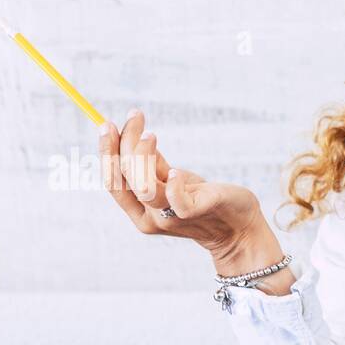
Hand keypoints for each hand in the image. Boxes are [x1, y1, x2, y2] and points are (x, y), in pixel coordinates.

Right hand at [99, 110, 292, 287]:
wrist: (238, 228)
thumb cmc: (203, 200)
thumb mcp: (173, 180)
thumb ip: (154, 165)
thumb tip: (134, 135)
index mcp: (139, 211)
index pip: (112, 181)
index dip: (107, 151)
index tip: (108, 123)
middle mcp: (150, 217)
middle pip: (123, 180)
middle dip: (120, 144)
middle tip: (133, 117)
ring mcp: (171, 217)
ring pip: (144, 186)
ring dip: (143, 154)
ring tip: (151, 134)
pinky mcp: (195, 211)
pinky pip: (176, 200)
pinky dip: (173, 183)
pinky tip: (176, 170)